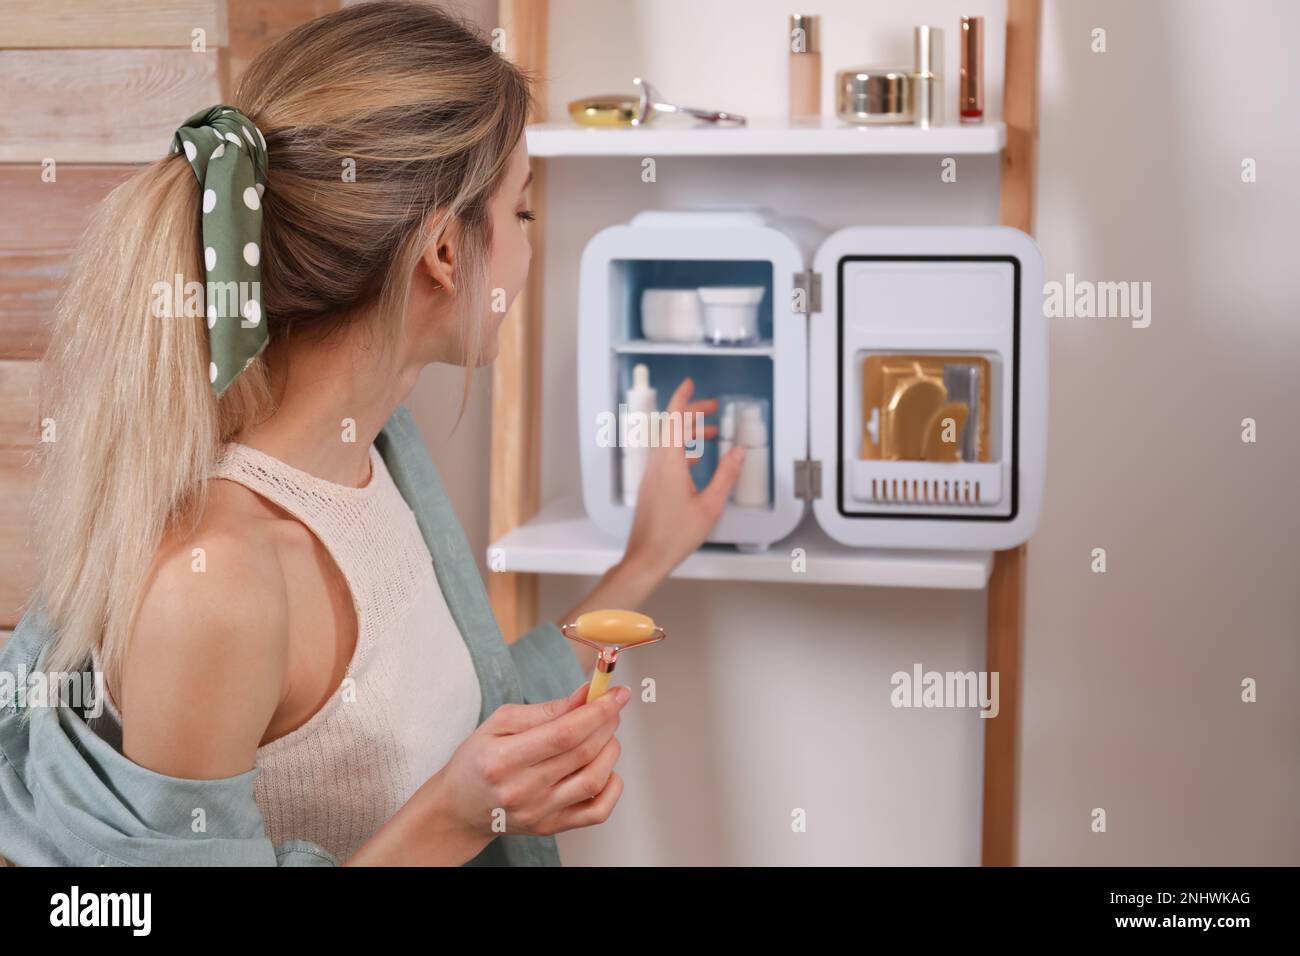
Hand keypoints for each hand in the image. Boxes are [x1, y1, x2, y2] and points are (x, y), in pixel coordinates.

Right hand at [431, 681, 628, 839]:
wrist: (461, 807)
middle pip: (583, 753)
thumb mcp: (499, 723)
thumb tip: (585, 695)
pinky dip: (613, 786)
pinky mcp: (552, 827)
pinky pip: (598, 811)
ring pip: (595, 780)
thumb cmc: (478, 760)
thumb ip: (545, 709)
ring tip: (603, 734)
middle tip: (610, 707)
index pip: (564, 733)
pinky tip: (604, 767)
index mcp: (504, 759)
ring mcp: (540, 813)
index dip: (597, 711)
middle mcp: (523, 790)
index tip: (616, 694)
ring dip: (610, 749)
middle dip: (606, 723)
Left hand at [624, 377, 745, 580]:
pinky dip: (682, 450)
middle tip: (711, 407)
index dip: (683, 399)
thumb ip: (726, 476)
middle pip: (671, 427)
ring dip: (688, 433)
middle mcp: (657, 465)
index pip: (674, 420)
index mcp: (670, 464)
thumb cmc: (674, 536)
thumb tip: (738, 453)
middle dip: (691, 413)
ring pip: (668, 443)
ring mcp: (651, 476)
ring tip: (711, 433)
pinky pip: (666, 458)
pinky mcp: (651, 487)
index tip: (691, 384)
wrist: (647, 557)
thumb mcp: (710, 506)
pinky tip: (696, 461)